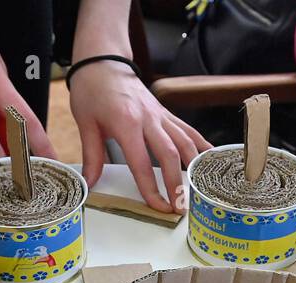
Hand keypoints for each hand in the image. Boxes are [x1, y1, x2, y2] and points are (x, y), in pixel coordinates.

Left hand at [68, 61, 208, 212]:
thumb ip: (91, 157)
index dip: (151, 188)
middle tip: (182, 207)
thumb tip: (90, 185)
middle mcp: (148, 118)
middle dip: (177, 183)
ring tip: (198, 190)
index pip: (142, 162)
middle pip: (169, 154)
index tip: (159, 207)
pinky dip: (200, 145)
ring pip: (184, 141)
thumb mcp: (85, 124)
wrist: (103, 61)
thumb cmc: (92, 91)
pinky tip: (210, 160)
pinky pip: (187, 130)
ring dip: (193, 167)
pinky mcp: (166, 113)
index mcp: (126, 123)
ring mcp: (160, 115)